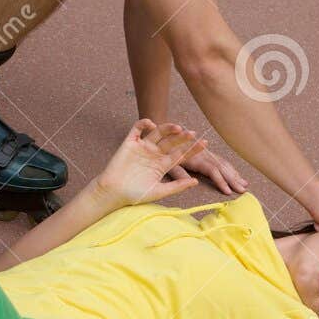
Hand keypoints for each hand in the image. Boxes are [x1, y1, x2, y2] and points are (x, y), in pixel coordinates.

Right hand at [93, 119, 207, 206]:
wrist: (113, 193)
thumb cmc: (134, 195)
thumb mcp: (159, 191)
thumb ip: (177, 186)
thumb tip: (196, 181)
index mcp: (163, 165)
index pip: (181, 154)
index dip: (193, 149)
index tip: (205, 143)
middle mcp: (154, 154)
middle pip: (171, 142)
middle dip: (182, 137)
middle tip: (191, 133)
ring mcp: (143, 147)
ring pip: (158, 133)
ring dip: (167, 128)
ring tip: (177, 128)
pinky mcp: (130, 143)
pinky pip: (137, 129)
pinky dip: (144, 123)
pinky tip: (151, 124)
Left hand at [168, 141, 247, 195]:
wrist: (167, 133)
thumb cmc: (164, 151)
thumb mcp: (168, 164)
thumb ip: (179, 173)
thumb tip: (192, 183)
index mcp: (195, 158)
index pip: (212, 170)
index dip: (220, 181)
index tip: (228, 192)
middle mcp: (204, 155)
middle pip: (222, 167)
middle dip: (233, 179)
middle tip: (243, 191)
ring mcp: (207, 154)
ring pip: (224, 163)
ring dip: (235, 174)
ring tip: (245, 185)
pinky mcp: (207, 153)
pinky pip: (222, 161)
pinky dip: (231, 169)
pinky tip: (238, 176)